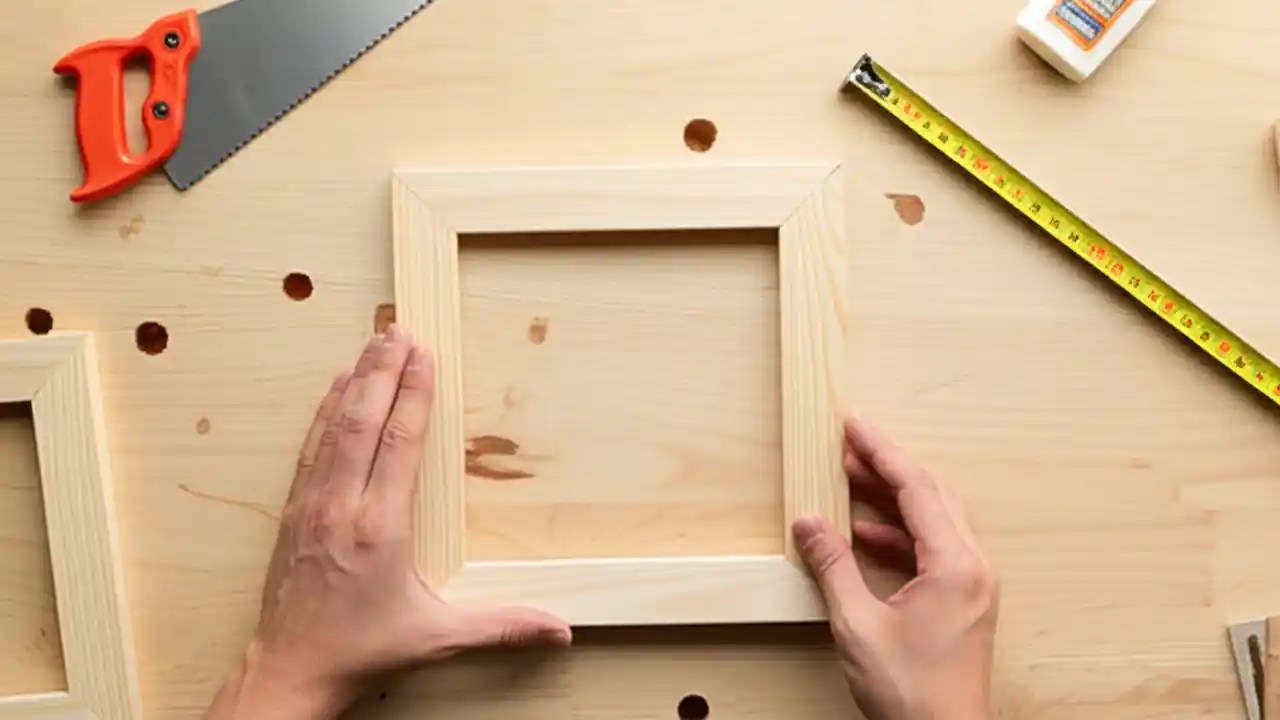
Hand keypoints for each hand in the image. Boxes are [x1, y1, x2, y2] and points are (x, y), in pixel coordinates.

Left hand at [207, 326, 571, 719]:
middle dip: (383, 370)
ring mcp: (311, 504)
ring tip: (371, 344)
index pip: (399, 443)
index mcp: (381, 526)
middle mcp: (342, 505)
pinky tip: (335, 389)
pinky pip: (310, 446)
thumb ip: (502, 625)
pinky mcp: (292, 510)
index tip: (424, 357)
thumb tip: (559, 628)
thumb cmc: (360, 650)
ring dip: (354, 381)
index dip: (413, 395)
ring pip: (333, 426)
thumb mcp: (437, 638)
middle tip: (399, 330)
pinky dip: (324, 411)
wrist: (289, 670)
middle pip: (363, 420)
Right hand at [792, 417, 997, 719]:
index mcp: (955, 566)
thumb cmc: (912, 693)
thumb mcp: (858, 625)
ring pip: (938, 520)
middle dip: (890, 466)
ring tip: (854, 481)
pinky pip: (938, 548)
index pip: (916, 488)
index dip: (882, 451)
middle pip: (934, 495)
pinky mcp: (966, 603)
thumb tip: (810, 523)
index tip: (856, 425)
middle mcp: (974, 568)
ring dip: (896, 498)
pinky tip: (868, 536)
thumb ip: (833, 567)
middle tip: (852, 445)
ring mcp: (974, 586)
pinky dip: (903, 534)